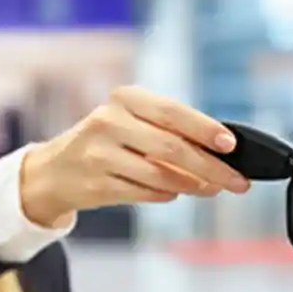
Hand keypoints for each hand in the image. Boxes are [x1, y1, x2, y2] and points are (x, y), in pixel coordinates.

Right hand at [20, 86, 250, 225]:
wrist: (55, 170)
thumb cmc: (107, 141)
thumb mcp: (132, 121)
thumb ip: (170, 130)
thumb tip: (222, 151)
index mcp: (125, 98)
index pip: (173, 112)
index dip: (205, 129)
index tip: (231, 145)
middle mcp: (109, 122)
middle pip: (172, 148)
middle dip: (212, 167)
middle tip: (237, 181)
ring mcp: (100, 155)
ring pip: (162, 175)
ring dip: (195, 185)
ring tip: (213, 188)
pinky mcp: (97, 185)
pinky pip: (146, 192)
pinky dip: (168, 193)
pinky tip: (179, 192)